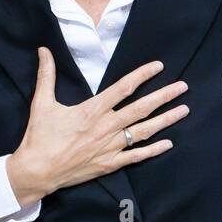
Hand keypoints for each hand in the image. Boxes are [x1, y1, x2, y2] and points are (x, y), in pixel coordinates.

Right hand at [5, 48, 188, 204]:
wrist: (37, 172)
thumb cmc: (39, 137)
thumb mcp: (42, 103)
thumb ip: (46, 75)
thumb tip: (44, 50)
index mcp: (92, 111)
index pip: (123, 88)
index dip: (143, 75)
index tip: (158, 66)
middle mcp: (105, 128)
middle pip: (141, 109)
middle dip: (164, 96)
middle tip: (183, 87)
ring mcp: (110, 147)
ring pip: (144, 131)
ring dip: (166, 120)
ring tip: (184, 110)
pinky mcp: (109, 164)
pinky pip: (136, 157)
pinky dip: (153, 150)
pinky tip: (168, 143)